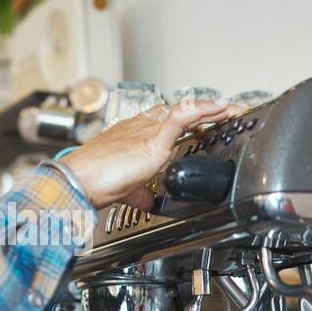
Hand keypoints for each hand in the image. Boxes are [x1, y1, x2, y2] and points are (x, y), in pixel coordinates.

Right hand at [60, 97, 230, 209]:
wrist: (78, 182)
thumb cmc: (92, 183)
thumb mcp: (126, 190)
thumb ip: (142, 193)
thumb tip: (150, 202)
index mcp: (133, 135)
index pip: (166, 120)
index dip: (188, 118)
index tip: (206, 121)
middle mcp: (140, 127)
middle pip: (180, 112)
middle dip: (206, 112)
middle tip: (228, 111)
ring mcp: (146, 131)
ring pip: (186, 111)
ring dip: (212, 110)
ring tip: (233, 109)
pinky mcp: (150, 140)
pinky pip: (180, 118)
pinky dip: (202, 111)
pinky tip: (219, 108)